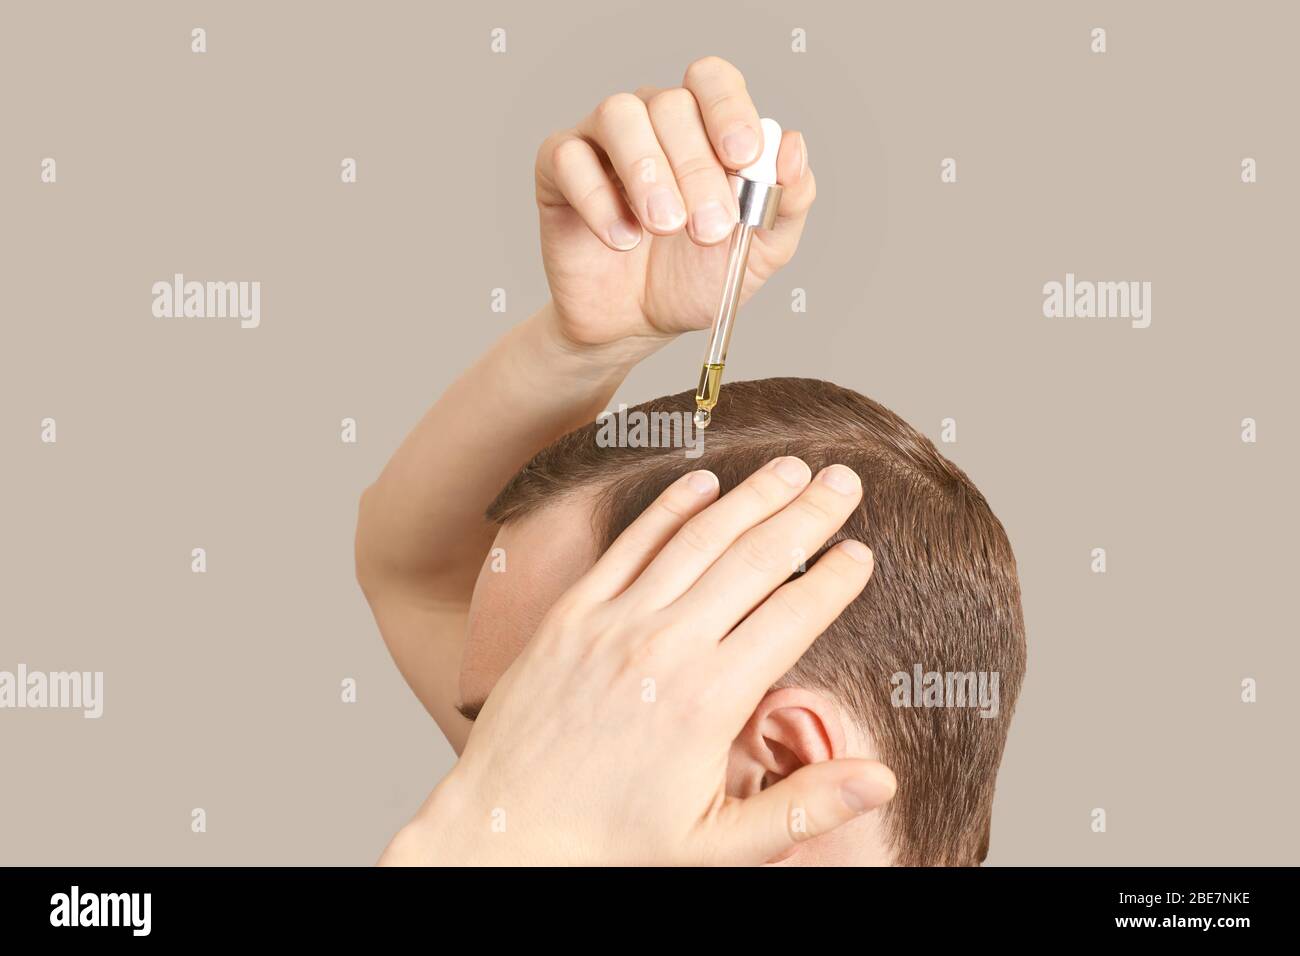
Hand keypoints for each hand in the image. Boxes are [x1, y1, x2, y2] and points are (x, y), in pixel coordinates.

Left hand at [382, 457, 895, 865]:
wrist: (503, 833)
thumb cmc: (610, 844)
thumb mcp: (716, 846)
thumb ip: (802, 808)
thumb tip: (884, 780)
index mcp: (710, 700)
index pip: (793, 617)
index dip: (834, 579)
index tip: (863, 551)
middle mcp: (666, 646)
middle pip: (754, 560)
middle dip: (807, 515)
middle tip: (845, 480)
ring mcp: (614, 621)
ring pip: (697, 540)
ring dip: (750, 497)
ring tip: (791, 467)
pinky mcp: (573, 612)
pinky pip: (629, 545)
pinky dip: (669, 508)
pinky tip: (703, 482)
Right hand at [534, 56, 814, 353]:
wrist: (635, 325)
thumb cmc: (694, 280)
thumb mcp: (760, 251)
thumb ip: (788, 201)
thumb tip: (793, 147)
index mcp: (703, 127)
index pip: (713, 81)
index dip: (729, 109)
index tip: (742, 156)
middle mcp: (652, 120)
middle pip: (671, 104)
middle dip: (696, 168)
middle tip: (708, 229)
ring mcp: (602, 140)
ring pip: (618, 114)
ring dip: (648, 171)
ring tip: (664, 227)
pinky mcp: (557, 169)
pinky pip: (569, 157)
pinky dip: (599, 200)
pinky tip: (622, 240)